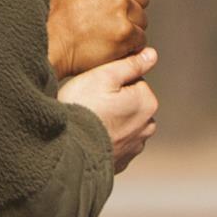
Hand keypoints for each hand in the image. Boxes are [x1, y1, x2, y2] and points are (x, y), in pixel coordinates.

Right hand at [42, 0, 148, 76]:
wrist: (40, 34)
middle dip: (125, 3)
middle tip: (104, 15)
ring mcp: (121, 5)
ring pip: (140, 15)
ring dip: (127, 23)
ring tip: (104, 29)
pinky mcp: (125, 32)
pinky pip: (139, 38)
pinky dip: (129, 43)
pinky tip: (110, 42)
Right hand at [64, 48, 159, 166]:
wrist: (65, 149)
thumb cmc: (82, 108)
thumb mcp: (104, 75)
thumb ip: (131, 64)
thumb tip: (151, 55)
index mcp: (147, 102)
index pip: (133, 81)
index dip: (111, 81)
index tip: (96, 89)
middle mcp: (147, 126)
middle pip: (130, 103)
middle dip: (113, 101)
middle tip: (90, 104)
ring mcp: (134, 146)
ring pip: (123, 123)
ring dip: (110, 121)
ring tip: (89, 121)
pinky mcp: (121, 161)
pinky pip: (114, 143)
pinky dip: (105, 139)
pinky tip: (90, 136)